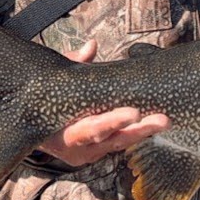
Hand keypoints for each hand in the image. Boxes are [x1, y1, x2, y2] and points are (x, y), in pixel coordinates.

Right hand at [37, 40, 170, 166]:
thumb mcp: (53, 83)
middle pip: (111, 140)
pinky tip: (156, 122)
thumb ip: (72, 64)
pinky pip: (120, 141)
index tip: (134, 113)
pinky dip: (137, 132)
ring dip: (144, 131)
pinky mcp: (99, 152)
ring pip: (120, 143)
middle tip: (161, 120)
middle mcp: (75, 149)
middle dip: (137, 130)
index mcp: (60, 134)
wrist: (33, 129)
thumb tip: (92, 45)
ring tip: (165, 120)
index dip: (112, 122)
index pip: (90, 129)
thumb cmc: (45, 99)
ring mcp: (89, 153)